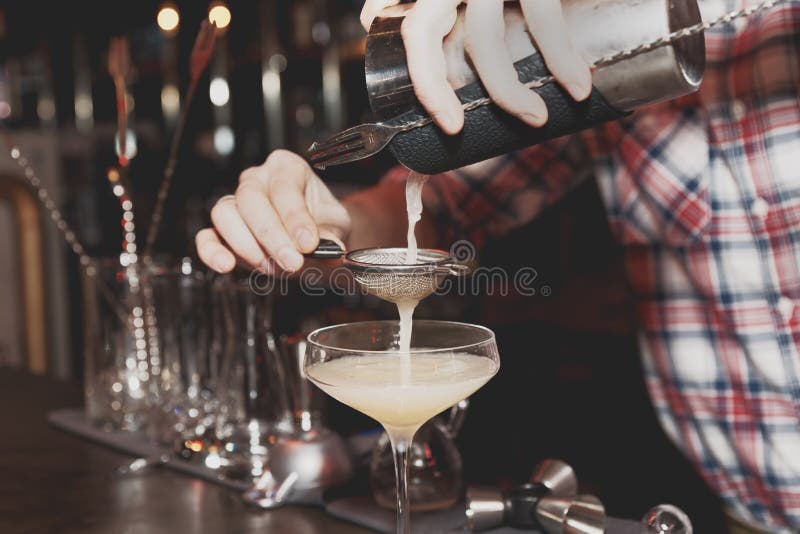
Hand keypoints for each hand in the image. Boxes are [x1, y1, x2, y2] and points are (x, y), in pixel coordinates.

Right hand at [196, 150, 351, 273]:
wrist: (317, 243)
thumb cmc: (325, 225)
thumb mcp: (337, 227)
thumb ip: (331, 237)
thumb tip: (332, 250)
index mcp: (287, 167)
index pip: (284, 187)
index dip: (295, 217)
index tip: (309, 243)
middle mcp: (257, 180)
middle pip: (251, 199)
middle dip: (271, 235)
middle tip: (292, 261)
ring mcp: (236, 203)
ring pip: (226, 214)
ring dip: (246, 244)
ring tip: (271, 266)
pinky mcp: (222, 231)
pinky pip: (207, 237)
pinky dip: (211, 252)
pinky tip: (226, 265)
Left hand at [360, 0, 591, 132]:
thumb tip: (377, 17)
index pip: (397, 21)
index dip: (407, 67)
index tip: (435, 109)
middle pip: (422, 33)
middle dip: (433, 88)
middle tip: (454, 127)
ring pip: (484, 38)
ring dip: (506, 90)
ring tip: (534, 118)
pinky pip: (542, 19)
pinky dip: (560, 58)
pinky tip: (577, 84)